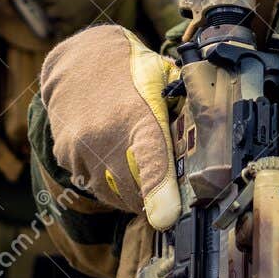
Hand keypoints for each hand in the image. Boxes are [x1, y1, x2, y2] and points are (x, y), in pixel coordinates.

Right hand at [39, 25, 180, 229]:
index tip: (166, 218)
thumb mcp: (165, 80)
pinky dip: (104, 179)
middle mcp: (106, 134)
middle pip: (132, 191)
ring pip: (111, 194)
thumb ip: (185, 114)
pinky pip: (90, 183)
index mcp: (141, 114)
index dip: (159, 192)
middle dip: (151, 200)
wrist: (78, 60)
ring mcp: (81, 146)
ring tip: (137, 169)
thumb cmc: (131, 71)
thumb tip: (214, 152)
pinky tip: (111, 155)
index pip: (151, 159)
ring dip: (127, 193)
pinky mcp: (64, 155)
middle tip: (164, 190)